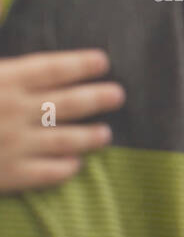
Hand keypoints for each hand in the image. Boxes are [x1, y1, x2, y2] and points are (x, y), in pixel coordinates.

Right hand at [0, 49, 123, 191]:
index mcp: (3, 81)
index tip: (102, 61)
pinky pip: (47, 173)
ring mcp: (13, 144)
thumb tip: (34, 71)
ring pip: (65, 140)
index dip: (80, 64)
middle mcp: (13, 111)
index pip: (51, 69)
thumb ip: (6, 75)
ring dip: (89, 137)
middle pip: (67, 103)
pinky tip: (75, 165)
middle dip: (97, 98)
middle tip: (118, 95)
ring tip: (106, 134)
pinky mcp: (9, 175)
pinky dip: (65, 168)